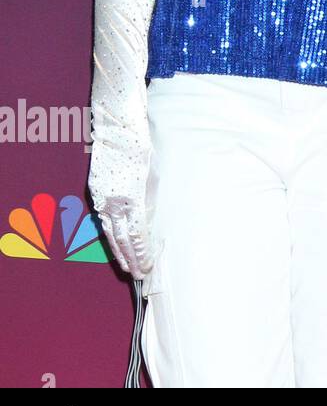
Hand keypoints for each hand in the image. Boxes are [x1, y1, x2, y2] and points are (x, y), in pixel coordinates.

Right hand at [89, 159, 152, 279]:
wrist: (117, 131)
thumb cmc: (141, 150)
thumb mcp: (153, 178)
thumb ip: (149, 203)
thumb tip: (148, 223)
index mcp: (130, 198)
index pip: (136, 235)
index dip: (141, 253)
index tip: (147, 266)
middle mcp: (112, 202)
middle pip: (121, 239)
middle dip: (130, 259)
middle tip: (139, 275)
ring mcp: (100, 198)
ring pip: (109, 232)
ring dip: (119, 251)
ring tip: (128, 267)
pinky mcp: (94, 192)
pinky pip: (103, 219)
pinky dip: (110, 235)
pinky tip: (116, 244)